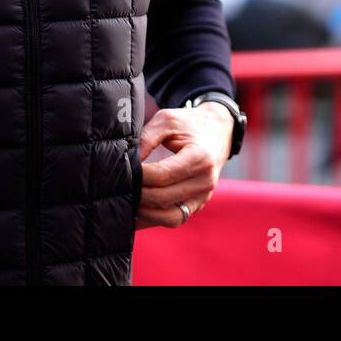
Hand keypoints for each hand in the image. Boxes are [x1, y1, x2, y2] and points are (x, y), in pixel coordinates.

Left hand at [135, 102, 233, 229]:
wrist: (219, 131)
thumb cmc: (190, 123)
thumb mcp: (168, 121)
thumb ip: (147, 139)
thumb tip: (129, 163)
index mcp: (199, 158)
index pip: (163, 175)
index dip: (140, 175)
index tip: (125, 169)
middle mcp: (205, 181)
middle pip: (164, 198)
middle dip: (138, 194)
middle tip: (121, 186)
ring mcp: (203, 196)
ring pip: (170, 217)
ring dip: (146, 213)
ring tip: (129, 200)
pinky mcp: (198, 204)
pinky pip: (175, 219)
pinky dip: (154, 219)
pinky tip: (137, 212)